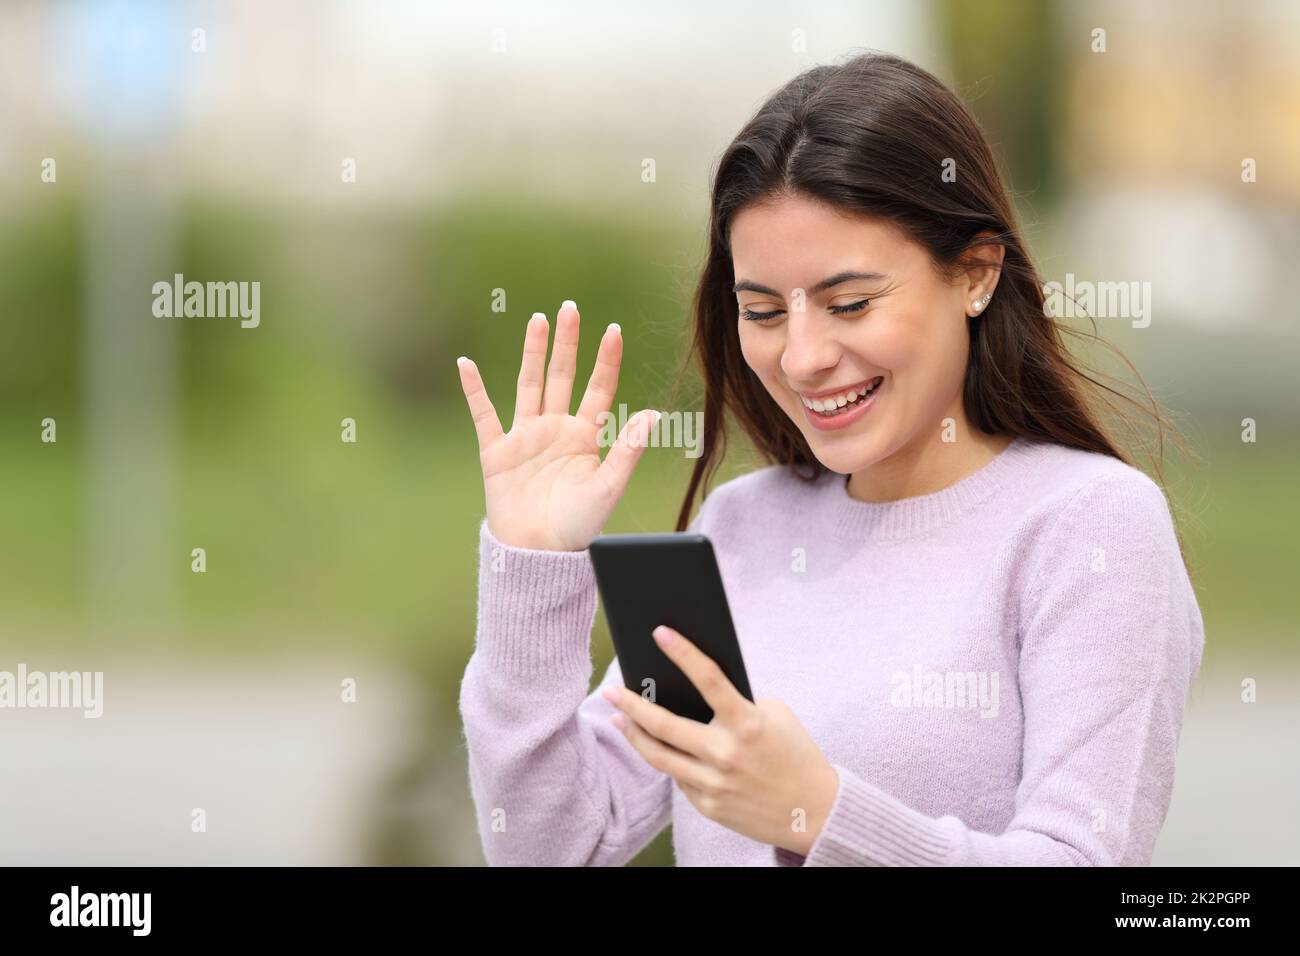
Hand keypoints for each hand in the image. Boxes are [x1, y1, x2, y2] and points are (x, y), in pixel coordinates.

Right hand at [456, 301, 659, 550]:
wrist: (538, 553)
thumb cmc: (578, 526)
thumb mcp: (608, 487)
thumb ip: (628, 450)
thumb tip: (653, 415)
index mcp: (585, 437)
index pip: (598, 389)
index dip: (605, 360)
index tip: (613, 329)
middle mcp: (556, 429)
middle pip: (562, 376)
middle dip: (566, 342)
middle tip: (569, 308)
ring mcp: (525, 437)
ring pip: (529, 384)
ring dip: (532, 352)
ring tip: (536, 319)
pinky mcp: (497, 451)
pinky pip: (484, 414)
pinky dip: (474, 389)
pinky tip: (465, 363)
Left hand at [601, 625, 839, 855]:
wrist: (815, 812)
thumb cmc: (795, 754)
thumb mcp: (775, 716)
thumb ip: (737, 704)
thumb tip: (693, 692)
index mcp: (747, 724)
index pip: (709, 679)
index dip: (682, 652)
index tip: (659, 633)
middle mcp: (726, 754)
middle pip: (665, 726)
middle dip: (632, 704)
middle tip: (611, 690)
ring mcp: (715, 784)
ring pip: (660, 757)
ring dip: (634, 734)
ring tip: (617, 717)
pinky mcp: (709, 806)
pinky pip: (680, 779)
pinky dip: (669, 761)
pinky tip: (658, 748)